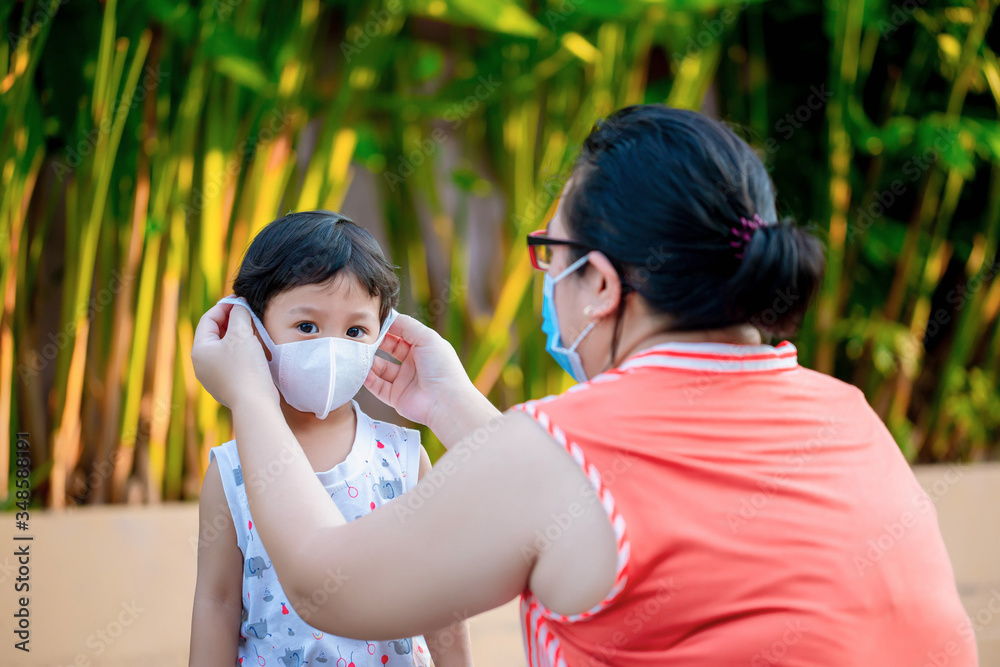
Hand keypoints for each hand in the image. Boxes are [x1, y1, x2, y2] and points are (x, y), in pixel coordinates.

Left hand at [191, 302, 278, 409]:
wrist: (255, 403)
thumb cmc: (246, 368)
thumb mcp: (242, 334)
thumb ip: (239, 314)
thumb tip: (239, 306)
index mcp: (199, 350)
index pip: (209, 320)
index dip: (225, 307)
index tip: (241, 300)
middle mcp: (201, 364)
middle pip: (214, 334)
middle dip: (230, 321)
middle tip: (247, 312)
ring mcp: (212, 377)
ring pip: (222, 348)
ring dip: (236, 336)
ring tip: (252, 328)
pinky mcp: (225, 386)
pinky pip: (230, 362)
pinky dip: (239, 351)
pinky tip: (253, 349)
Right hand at [364, 314, 486, 432]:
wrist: (446, 401)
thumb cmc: (442, 367)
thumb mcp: (427, 338)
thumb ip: (407, 325)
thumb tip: (388, 317)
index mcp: (423, 347)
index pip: (400, 333)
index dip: (387, 328)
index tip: (371, 323)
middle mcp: (413, 363)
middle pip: (388, 349)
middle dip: (375, 343)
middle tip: (360, 337)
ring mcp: (404, 380)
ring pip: (380, 368)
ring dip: (369, 361)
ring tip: (358, 354)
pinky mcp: (396, 397)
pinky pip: (378, 386)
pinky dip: (368, 379)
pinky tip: (362, 371)